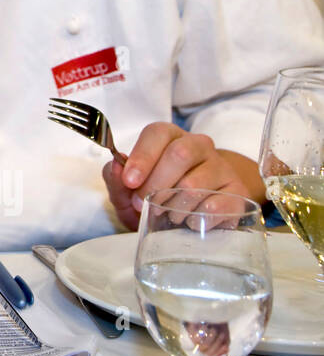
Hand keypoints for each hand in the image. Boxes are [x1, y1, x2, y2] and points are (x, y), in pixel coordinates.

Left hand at [101, 122, 250, 230]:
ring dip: (174, 206)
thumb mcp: (128, 189)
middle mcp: (199, 145)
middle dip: (156, 184)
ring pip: (196, 184)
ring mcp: (222, 168)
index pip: (157, 133)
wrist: (195, 211)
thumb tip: (116, 166)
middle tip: (143, 204)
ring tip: (168, 214)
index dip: (142, 157)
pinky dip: (197, 218)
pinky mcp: (238, 193)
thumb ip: (116, 177)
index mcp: (170, 136)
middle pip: (179, 155)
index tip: (130, 182)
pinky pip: (217, 205)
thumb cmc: (157, 194)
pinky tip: (190, 222)